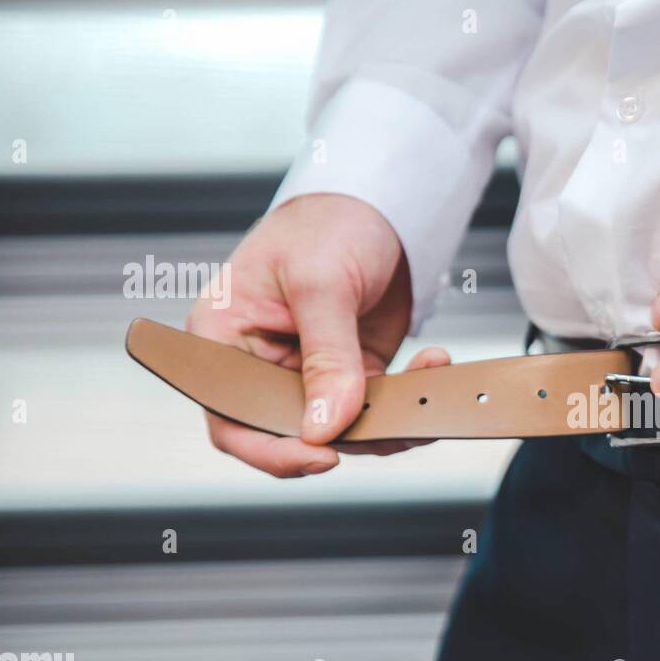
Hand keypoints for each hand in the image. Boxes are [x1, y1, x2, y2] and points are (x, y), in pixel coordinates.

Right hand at [186, 193, 447, 476]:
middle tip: (397, 420)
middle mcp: (261, 368)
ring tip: (427, 386)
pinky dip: (409, 402)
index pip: (231, 420)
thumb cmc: (325, 223)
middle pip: (292, 435)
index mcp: (224, 343)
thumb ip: (326, 357)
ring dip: (390, 422)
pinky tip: (435, 366)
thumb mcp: (321, 284)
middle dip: (349, 437)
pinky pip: (376, 410)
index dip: (270, 450)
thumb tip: (326, 426)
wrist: (375, 205)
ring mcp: (308, 375)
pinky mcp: (351, 375)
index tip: (321, 456)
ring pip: (343, 431)